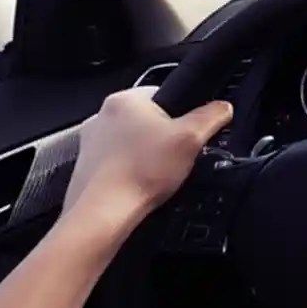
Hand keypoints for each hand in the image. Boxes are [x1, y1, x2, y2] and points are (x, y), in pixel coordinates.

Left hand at [63, 87, 232, 226]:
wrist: (104, 213)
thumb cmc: (144, 171)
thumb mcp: (191, 138)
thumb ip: (212, 116)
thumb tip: (224, 107)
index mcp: (125, 99)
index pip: (161, 94)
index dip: (180, 115)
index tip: (186, 136)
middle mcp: (101, 114)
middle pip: (144, 119)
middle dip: (160, 136)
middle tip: (174, 158)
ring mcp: (88, 141)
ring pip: (128, 142)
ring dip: (142, 155)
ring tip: (154, 176)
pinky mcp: (83, 166)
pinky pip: (113, 163)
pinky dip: (126, 172)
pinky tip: (136, 185)